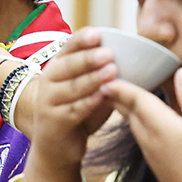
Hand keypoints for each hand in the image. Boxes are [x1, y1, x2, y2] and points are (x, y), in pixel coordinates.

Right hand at [26, 27, 116, 168]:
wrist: (56, 148)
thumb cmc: (77, 111)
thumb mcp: (87, 88)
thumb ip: (100, 72)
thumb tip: (133, 58)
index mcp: (56, 67)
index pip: (68, 48)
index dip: (81, 40)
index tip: (97, 33)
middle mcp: (48, 81)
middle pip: (68, 66)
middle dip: (88, 58)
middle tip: (108, 53)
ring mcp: (48, 102)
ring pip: (72, 87)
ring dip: (92, 79)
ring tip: (112, 71)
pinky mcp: (54, 122)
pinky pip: (74, 109)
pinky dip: (89, 102)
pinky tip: (103, 96)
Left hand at [105, 68, 181, 181]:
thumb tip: (181, 72)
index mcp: (158, 125)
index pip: (133, 98)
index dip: (120, 83)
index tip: (107, 69)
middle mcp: (148, 138)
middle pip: (127, 110)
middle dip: (117, 93)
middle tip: (107, 76)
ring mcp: (151, 152)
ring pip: (132, 123)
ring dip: (124, 107)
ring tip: (122, 93)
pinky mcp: (157, 163)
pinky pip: (140, 134)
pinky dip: (135, 121)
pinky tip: (143, 120)